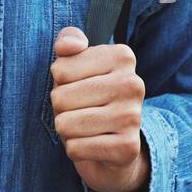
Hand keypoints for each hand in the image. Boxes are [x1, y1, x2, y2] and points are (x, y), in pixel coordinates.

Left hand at [51, 26, 148, 191]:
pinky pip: (75, 147)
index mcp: (122, 56)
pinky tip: (91, 144)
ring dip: (66, 129)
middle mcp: (133, 84)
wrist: (114, 142)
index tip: (78, 84)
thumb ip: (67, 42)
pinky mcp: (128, 147)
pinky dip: (75, 149)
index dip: (59, 81)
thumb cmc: (88, 95)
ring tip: (84, 126)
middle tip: (79, 109)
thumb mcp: (74, 62)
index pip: (60, 70)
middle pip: (60, 98)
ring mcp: (133, 116)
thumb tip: (68, 46)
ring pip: (65, 124)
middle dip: (60, 108)